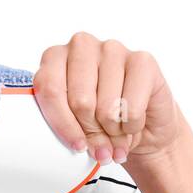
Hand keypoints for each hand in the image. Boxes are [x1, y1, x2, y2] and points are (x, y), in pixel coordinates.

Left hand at [33, 32, 180, 165]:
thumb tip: (79, 144)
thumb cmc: (99, 122)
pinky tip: (133, 123)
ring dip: (113, 131)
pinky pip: (131, 108)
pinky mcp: (142, 60)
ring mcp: (112, 49)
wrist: (142, 126)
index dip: (62, 124)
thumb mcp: (72, 125)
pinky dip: (132, 126)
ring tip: (116, 133)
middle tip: (100, 145)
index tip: (77, 146)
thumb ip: (66, 127)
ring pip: (106, 107)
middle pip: (79, 101)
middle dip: (91, 131)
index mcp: (54, 57)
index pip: (50, 89)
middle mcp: (81, 46)